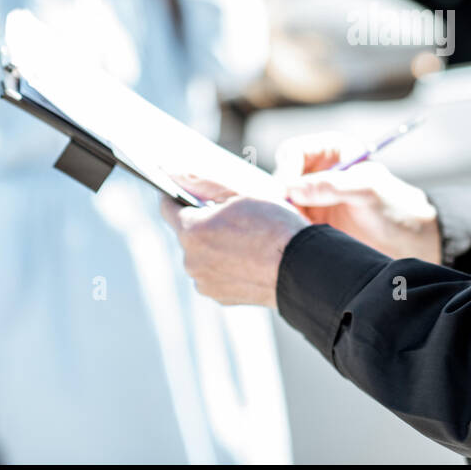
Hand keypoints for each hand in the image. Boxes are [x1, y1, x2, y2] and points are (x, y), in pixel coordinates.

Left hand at [159, 174, 308, 307]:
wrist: (303, 268)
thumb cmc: (275, 227)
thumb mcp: (240, 194)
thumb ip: (203, 183)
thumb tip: (173, 172)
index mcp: (192, 231)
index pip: (168, 208)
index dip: (176, 196)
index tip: (186, 191)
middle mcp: (191, 261)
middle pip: (188, 233)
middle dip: (204, 223)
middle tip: (233, 216)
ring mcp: (205, 282)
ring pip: (202, 255)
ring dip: (215, 246)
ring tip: (245, 239)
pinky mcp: (220, 297)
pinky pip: (215, 274)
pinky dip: (226, 265)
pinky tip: (249, 258)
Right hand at [275, 132, 441, 262]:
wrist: (408, 241)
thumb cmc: (394, 207)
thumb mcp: (368, 191)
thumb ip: (333, 186)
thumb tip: (294, 188)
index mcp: (333, 150)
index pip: (294, 151)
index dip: (287, 170)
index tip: (288, 193)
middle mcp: (318, 170)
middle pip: (282, 176)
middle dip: (282, 195)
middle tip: (290, 215)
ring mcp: (312, 196)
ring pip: (281, 201)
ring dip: (285, 214)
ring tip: (300, 229)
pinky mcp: (310, 220)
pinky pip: (287, 221)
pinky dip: (289, 229)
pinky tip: (300, 238)